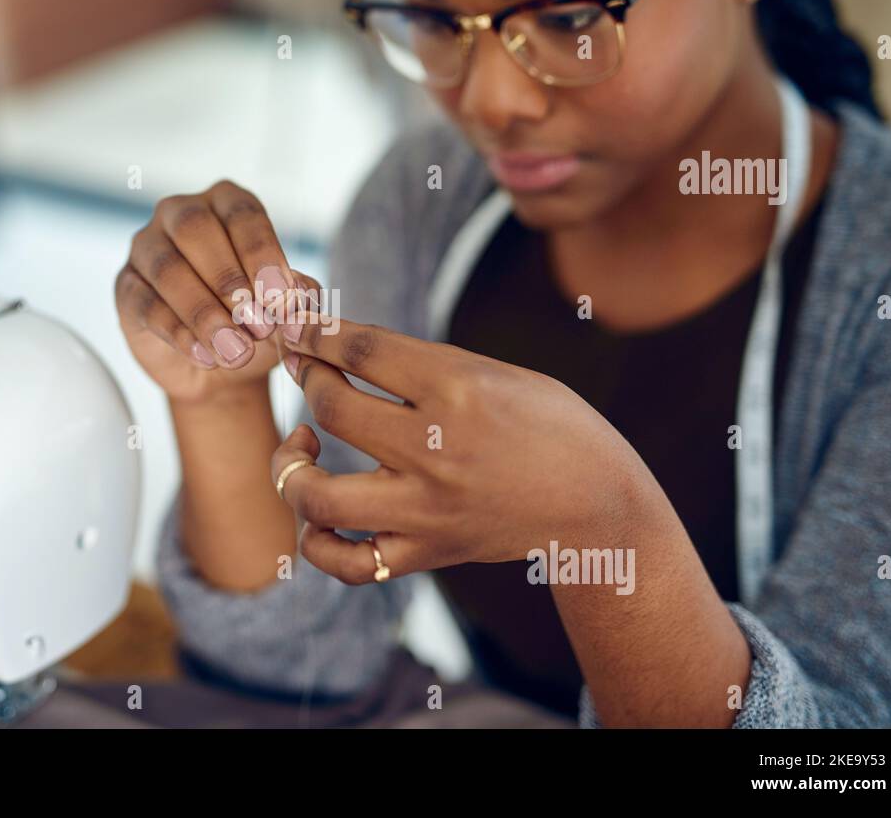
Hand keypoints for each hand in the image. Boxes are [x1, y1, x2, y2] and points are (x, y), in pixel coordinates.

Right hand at [115, 180, 318, 403]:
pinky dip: (179, 334)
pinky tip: (206, 357)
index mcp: (226, 203)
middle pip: (197, 230)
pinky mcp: (125, 287)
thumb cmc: (255, 323)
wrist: (220, 368)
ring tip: (236, 351)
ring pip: (168, 269)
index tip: (280, 298)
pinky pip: (147, 305)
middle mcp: (180, 214)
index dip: (263, 254)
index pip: (243, 214)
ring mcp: (146, 248)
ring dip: (205, 313)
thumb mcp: (285, 309)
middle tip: (259, 327)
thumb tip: (300, 296)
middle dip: (230, 281)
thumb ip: (298, 297)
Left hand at [270, 316, 657, 582]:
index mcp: (459, 390)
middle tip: (310, 371)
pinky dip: (317, 542)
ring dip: (291, 468)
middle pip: (333, 408)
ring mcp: (427, 509)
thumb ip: (421, 364)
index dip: (317, 331)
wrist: (599, 506)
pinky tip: (320, 513)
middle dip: (309, 377)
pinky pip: (347, 563)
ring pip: (319, 498)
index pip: (362, 350)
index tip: (299, 326)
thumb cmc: (547, 426)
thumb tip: (340, 347)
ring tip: (302, 448)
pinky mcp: (427, 553)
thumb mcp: (496, 373)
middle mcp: (437, 450)